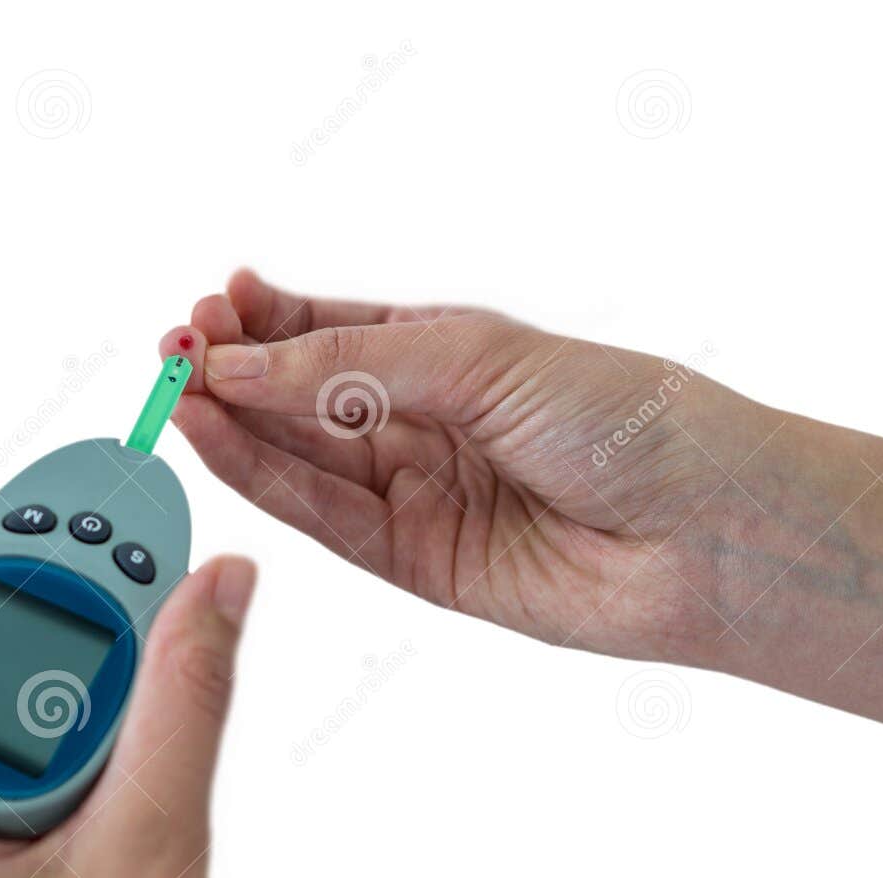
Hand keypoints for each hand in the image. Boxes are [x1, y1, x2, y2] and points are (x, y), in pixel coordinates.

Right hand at [169, 270, 882, 732]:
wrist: (707, 533)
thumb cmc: (625, 421)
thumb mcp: (480, 359)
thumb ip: (356, 365)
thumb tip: (248, 361)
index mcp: (449, 353)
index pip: (332, 329)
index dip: (266, 318)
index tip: (209, 307)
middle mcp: (425, 422)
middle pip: (304, 395)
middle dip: (237, 371)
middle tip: (175, 353)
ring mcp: (418, 494)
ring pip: (302, 458)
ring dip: (237, 426)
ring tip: (178, 394)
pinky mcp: (416, 563)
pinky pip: (324, 519)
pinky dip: (266, 482)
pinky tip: (221, 441)